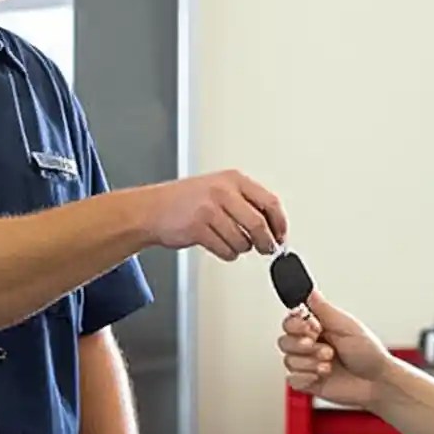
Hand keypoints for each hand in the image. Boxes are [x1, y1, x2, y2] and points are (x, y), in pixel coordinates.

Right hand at [137, 169, 286, 260]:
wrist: (152, 209)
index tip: (281, 236)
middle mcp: (223, 191)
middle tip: (266, 249)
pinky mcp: (198, 228)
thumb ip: (246, 202)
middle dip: (266, 242)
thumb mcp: (219, 188)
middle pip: (259, 224)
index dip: (280, 223)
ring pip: (242, 241)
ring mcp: (209, 209)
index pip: (269, 202)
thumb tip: (273, 225)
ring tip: (231, 242)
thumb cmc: (186, 200)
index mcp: (233, 179)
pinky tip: (219, 245)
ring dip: (241, 248)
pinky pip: (225, 250)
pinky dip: (227, 253)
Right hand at [278, 289, 392, 407]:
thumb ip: (324, 309)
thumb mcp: (347, 326)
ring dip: (310, 362)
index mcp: (318, 327)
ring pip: (288, 360)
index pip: (291, 321)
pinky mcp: (308, 382)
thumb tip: (310, 290)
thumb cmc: (369, 353)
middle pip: (284, 340)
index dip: (296, 325)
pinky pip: (292, 380)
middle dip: (303, 345)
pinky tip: (322, 374)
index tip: (314, 328)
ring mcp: (308, 364)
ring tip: (329, 362)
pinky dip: (306, 377)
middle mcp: (311, 344)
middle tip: (325, 348)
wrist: (377, 383)